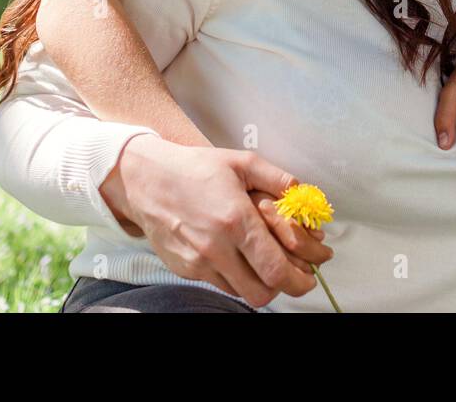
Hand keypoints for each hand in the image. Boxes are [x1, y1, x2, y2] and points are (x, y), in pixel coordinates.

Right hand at [100, 135, 327, 306]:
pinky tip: (238, 259)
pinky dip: (235, 279)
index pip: (276, 269)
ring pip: (242, 294)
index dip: (300, 279)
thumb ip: (278, 179)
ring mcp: (199, 262)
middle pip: (263, 292)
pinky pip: (220, 285)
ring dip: (260, 285)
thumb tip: (305, 196)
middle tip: (294, 276)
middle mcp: (217, 247)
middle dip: (285, 288)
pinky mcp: (185, 269)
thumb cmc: (194, 168)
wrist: (145, 179)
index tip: (310, 275)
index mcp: (236, 219)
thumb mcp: (240, 162)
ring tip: (266, 266)